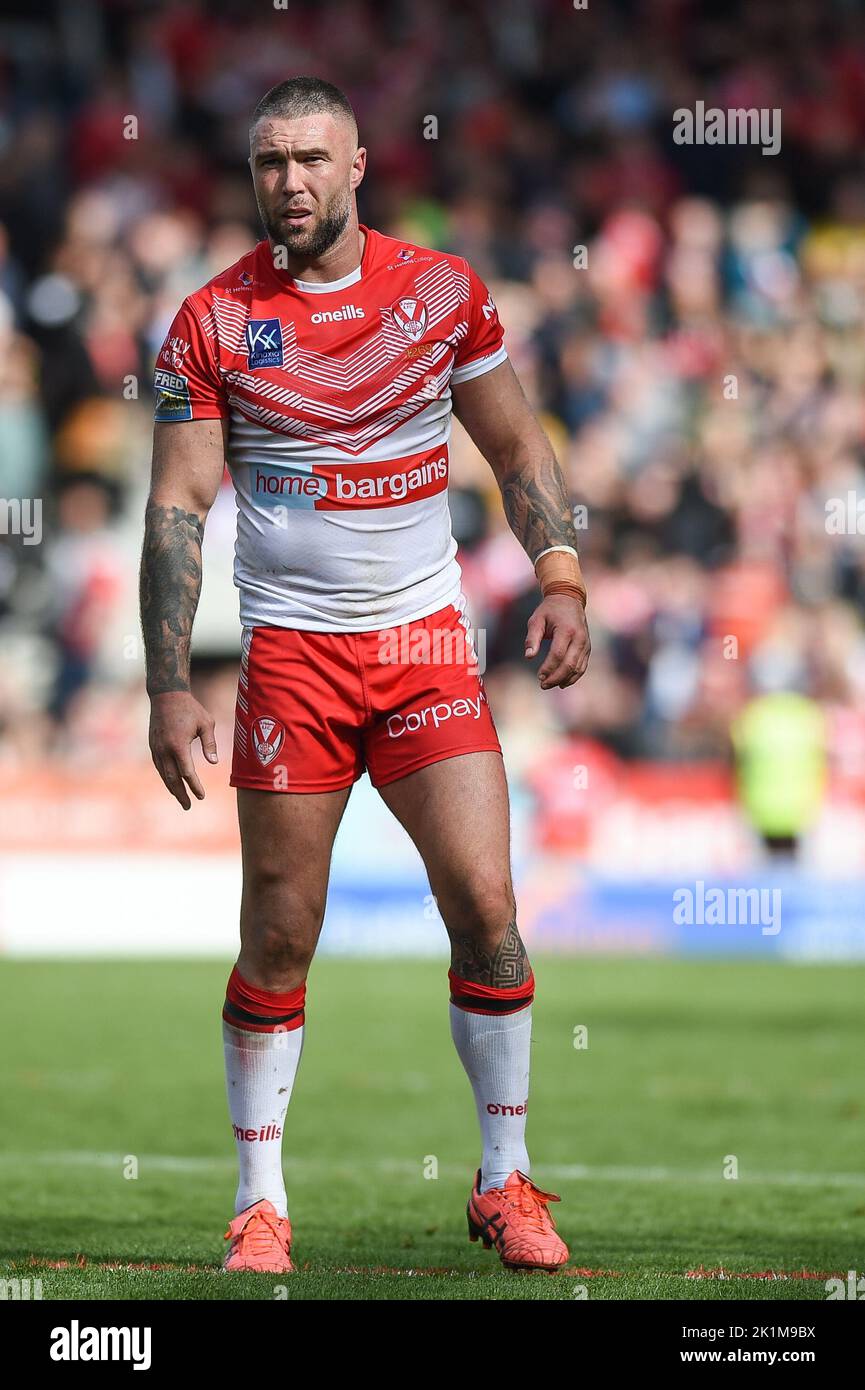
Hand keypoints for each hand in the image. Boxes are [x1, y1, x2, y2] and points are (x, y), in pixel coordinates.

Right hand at [148, 691, 217, 808]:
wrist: (166, 695)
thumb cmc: (190, 708)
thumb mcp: (206, 723)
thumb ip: (210, 743)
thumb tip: (213, 762)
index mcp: (179, 745)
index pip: (187, 772)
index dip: (194, 786)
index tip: (201, 796)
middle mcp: (164, 749)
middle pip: (172, 778)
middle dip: (180, 794)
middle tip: (188, 806)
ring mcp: (156, 748)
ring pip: (163, 774)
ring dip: (172, 788)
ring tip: (181, 798)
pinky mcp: (152, 745)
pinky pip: (159, 766)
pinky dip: (166, 777)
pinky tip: (172, 783)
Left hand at [525, 595, 590, 689]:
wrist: (569, 599)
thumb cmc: (549, 610)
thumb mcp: (536, 619)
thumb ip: (532, 638)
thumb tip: (529, 656)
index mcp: (566, 630)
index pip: (558, 654)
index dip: (548, 668)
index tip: (539, 676)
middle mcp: (580, 638)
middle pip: (569, 664)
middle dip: (556, 678)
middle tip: (543, 685)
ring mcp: (586, 643)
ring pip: (578, 668)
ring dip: (564, 680)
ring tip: (550, 685)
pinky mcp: (588, 648)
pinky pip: (582, 666)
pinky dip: (573, 677)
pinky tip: (562, 683)